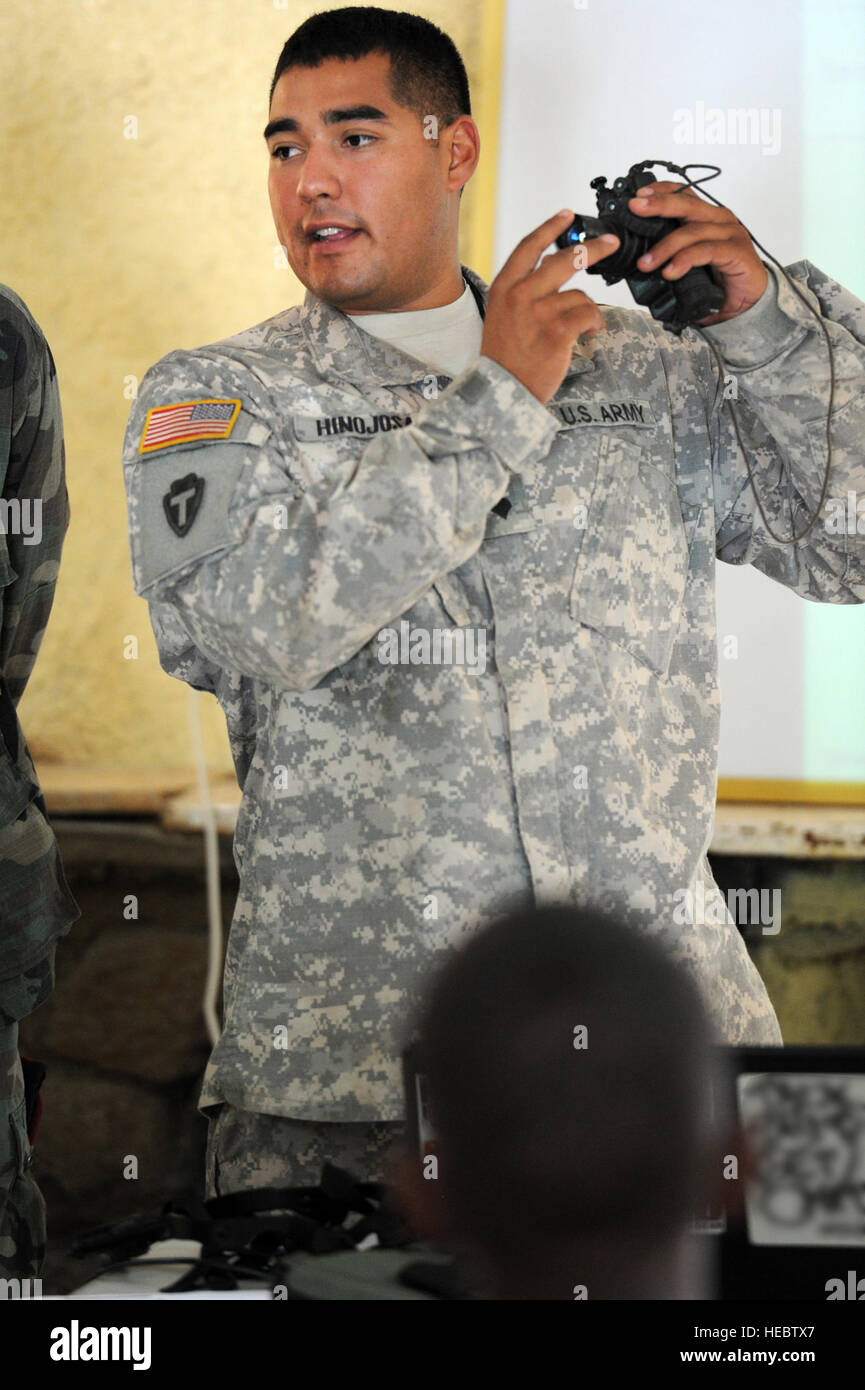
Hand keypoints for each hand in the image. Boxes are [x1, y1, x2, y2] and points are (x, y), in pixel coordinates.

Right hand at [481, 210, 619, 404]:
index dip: (550, 227)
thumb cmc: (505, 357)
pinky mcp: (558, 331)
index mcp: (504, 287)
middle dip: (594, 248)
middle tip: (611, 243)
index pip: (529, 247)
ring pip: (580, 294)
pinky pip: (589, 315)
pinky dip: (594, 324)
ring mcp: (539, 312)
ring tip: (584, 327)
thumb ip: (525, 288)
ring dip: (588, 310)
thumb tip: (552, 263)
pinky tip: (588, 334)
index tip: (568, 214)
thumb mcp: (503, 315)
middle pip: (564, 259)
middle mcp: (520, 294)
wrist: (502, 391)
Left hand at [628, 180, 767, 325]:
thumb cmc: (717, 281)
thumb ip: (669, 255)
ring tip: (645, 263)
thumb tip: (637, 260)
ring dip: (665, 246)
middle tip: (635, 208)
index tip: (639, 195)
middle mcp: (719, 220)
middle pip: (687, 204)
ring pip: (693, 230)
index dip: (662, 190)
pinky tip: (671, 272)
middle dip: (658, 205)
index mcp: (706, 217)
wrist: (745, 303)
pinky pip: (707, 251)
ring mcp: (730, 233)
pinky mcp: (738, 251)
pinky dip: (686, 260)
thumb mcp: (687, 265)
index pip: (684, 194)